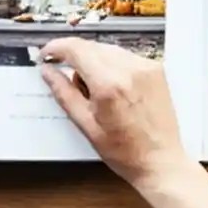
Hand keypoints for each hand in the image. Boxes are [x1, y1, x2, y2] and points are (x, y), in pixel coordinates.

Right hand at [40, 38, 193, 189]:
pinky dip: (111, 63)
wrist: (161, 161)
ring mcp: (145, 67)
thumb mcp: (86, 125)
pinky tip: (112, 85)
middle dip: (73, 55)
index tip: (47, 53)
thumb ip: (64, 94)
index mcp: (109, 85)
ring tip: (93, 87)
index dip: (56, 47)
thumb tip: (48, 72)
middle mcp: (129, 70)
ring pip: (107, 48)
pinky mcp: (155, 69)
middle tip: (65, 73)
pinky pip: (124, 55)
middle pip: (90, 45)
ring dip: (93, 59)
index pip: (76, 49)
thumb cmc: (126, 152)